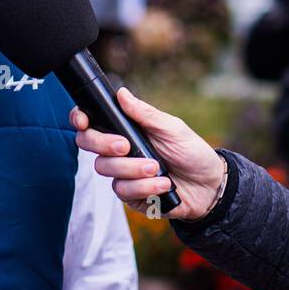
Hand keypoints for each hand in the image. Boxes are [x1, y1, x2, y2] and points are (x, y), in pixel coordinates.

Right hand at [71, 87, 224, 221]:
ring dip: (133, 169)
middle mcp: (119, 151)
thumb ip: (145, 114)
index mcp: (126, 130)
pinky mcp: (131, 195)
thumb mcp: (171, 128)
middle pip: (89, 144)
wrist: (208, 185)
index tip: (83, 120)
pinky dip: (145, 187)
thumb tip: (122, 94)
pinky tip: (164, 185)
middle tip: (125, 146)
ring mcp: (123, 173)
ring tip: (158, 169)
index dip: (80, 119)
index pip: (92, 122)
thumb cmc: (191, 152)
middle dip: (104, 144)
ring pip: (105, 169)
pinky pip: (123, 191)